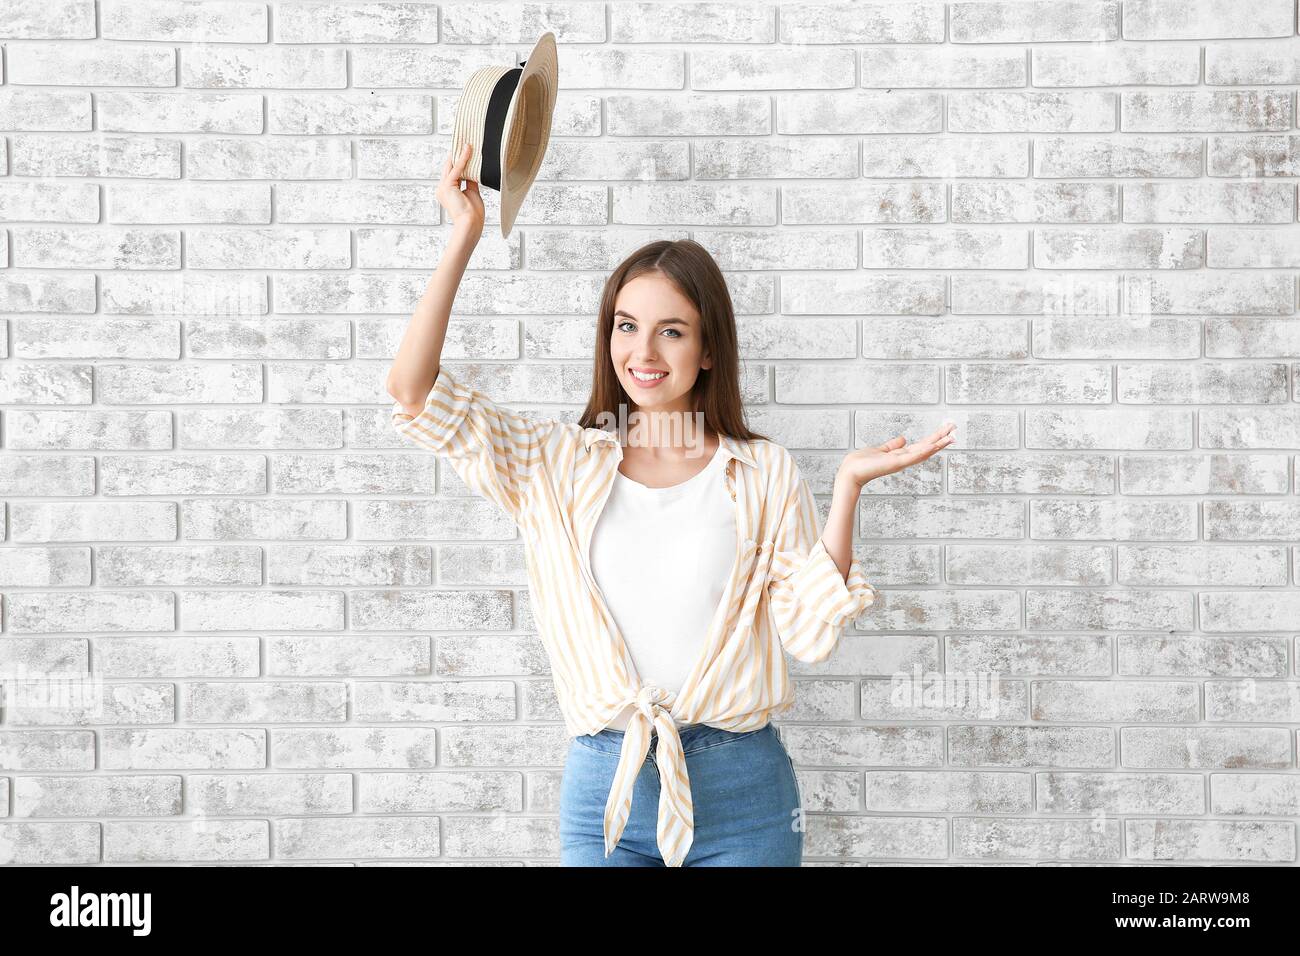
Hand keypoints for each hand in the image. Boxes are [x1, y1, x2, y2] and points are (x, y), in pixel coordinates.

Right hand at [436, 141, 484, 237]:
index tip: (465, 148)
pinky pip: (457, 169)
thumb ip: (470, 181)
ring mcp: (443, 187)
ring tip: (468, 141)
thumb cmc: (473, 214)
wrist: (470, 224)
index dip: (459, 160)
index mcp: (448, 192)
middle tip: (464, 139)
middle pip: (450, 166)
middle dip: (457, 153)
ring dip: (460, 153)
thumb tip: (473, 170)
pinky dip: (463, 159)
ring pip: (452, 166)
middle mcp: (442, 189)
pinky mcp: (447, 186)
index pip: (453, 172)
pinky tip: (468, 149)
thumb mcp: (472, 193)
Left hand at [836, 422, 956, 488]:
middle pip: (927, 447)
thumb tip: (903, 438)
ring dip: (938, 444)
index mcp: (901, 455)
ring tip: (951, 437)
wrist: (851, 472)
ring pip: (924, 452)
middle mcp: (904, 459)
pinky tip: (933, 445)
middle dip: (941, 438)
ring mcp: (901, 462)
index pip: (922, 445)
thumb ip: (893, 445)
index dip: (935, 438)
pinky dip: (923, 452)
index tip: (946, 429)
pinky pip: (912, 457)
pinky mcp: (895, 464)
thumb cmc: (862, 463)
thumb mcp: (881, 449)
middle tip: (955, 429)